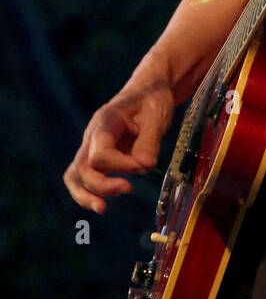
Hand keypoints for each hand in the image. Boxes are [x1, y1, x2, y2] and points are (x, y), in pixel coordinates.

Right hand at [63, 77, 174, 213]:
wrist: (148, 90)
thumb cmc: (152, 99)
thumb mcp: (157, 115)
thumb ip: (149, 141)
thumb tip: (144, 165)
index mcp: (105, 122)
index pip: (100, 154)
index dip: (121, 166)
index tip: (144, 165)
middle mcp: (93, 135)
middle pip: (81, 168)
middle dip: (101, 185)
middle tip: (128, 188)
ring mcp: (92, 145)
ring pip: (75, 175)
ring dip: (86, 194)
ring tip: (102, 208)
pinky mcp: (98, 155)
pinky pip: (83, 176)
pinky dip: (89, 191)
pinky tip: (103, 202)